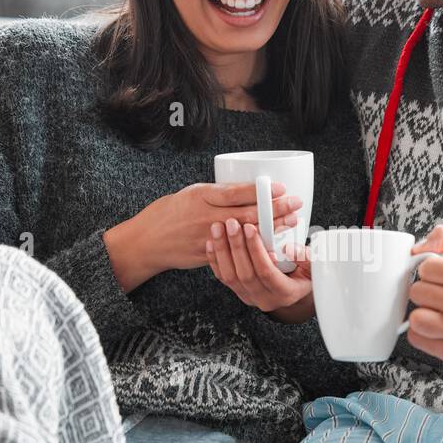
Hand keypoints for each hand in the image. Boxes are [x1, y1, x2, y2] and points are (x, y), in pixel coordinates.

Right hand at [104, 182, 301, 293]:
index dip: (262, 191)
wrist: (146, 242)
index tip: (282, 188)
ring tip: (291, 222)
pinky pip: (236, 251)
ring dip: (271, 228)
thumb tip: (247, 190)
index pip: (237, 192)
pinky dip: (256, 248)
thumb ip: (217, 194)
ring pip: (245, 232)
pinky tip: (273, 246)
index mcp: (201, 196)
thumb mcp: (191, 194)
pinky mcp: (208, 254)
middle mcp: (205, 216)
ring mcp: (207, 237)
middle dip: (275, 208)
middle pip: (247, 212)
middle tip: (296, 204)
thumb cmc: (168, 214)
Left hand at [206, 220, 313, 319]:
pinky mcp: (238, 292)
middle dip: (236, 246)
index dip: (256, 249)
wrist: (296, 286)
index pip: (266, 272)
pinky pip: (222, 277)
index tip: (250, 228)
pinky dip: (215, 259)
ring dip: (222, 250)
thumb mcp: (314, 263)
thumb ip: (304, 255)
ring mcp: (250, 297)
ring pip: (230, 276)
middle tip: (231, 223)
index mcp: (286, 293)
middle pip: (245, 273)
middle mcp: (266, 299)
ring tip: (218, 228)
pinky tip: (211, 241)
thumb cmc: (306, 271)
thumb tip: (289, 248)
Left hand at [406, 224, 442, 369]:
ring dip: (422, 313)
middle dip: (426, 291)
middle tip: (441, 295)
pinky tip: (438, 327)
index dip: (430, 270)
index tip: (441, 276)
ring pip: (415, 318)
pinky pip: (417, 338)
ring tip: (438, 312)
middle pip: (418, 292)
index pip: (427, 268)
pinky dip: (423, 332)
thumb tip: (418, 247)